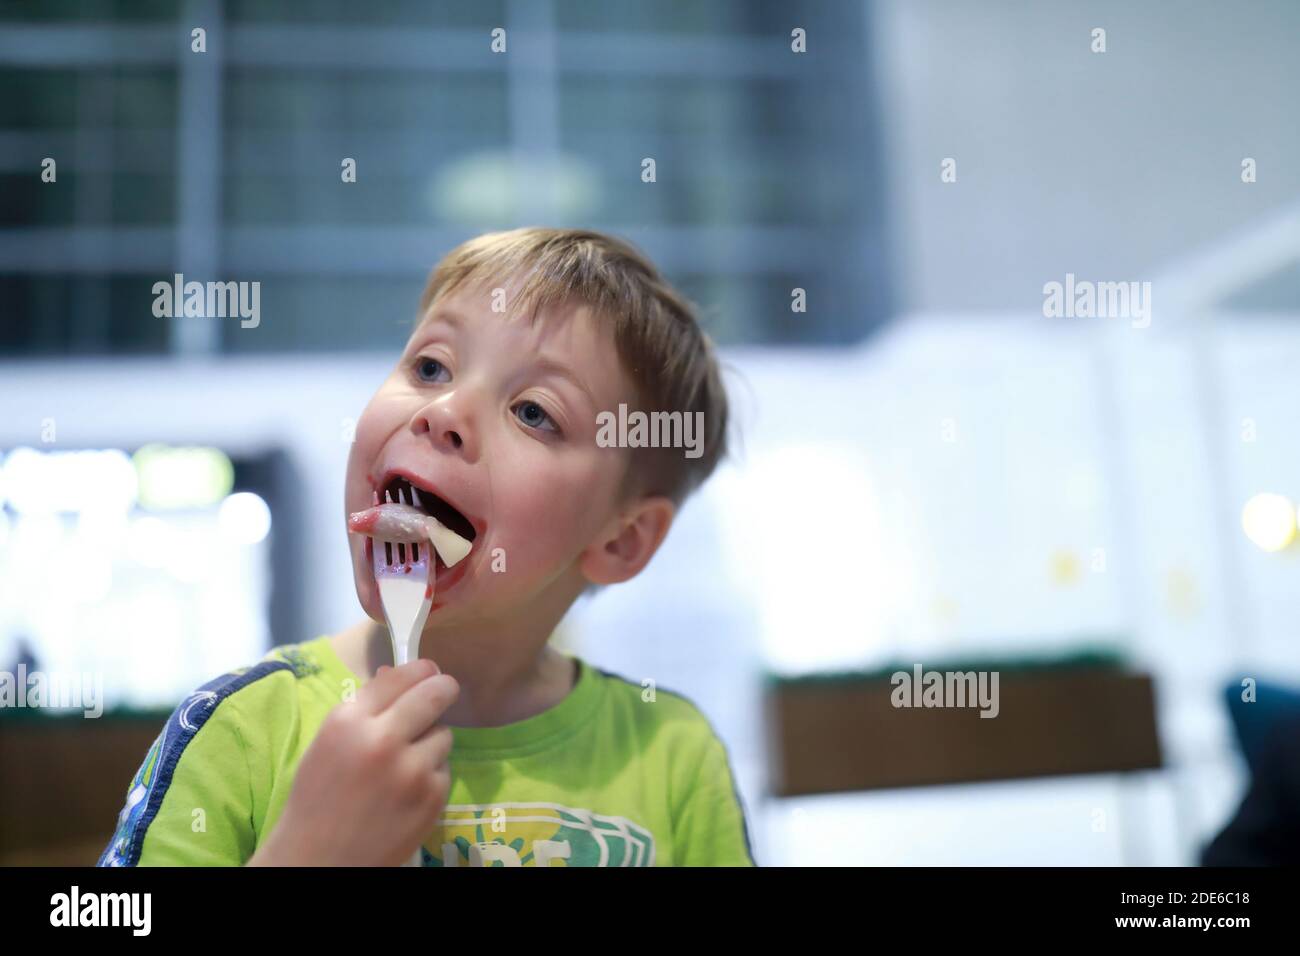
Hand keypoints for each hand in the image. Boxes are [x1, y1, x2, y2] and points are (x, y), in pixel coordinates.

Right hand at [249, 658, 458, 865]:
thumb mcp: (330, 742)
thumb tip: (399, 671)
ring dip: (432, 741)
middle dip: (443, 689)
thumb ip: (365, 707)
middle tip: (445, 691)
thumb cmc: (319, 798)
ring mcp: (412, 771)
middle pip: (435, 694)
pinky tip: (408, 791)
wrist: (320, 859)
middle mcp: (382, 740)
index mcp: (349, 722)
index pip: (399, 677)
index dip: (420, 670)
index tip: (429, 671)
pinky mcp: (432, 798)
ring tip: (406, 762)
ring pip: (444, 734)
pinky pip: (445, 768)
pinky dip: (432, 774)